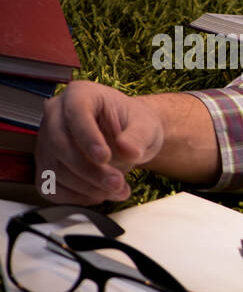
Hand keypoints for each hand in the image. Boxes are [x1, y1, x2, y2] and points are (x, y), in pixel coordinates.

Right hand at [35, 80, 164, 203]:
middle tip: (117, 183)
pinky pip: (50, 187)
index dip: (87, 136)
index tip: (105, 157)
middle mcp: (56, 114)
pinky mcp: (46, 165)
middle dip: (89, 170)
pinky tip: (100, 194)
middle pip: (60, 144)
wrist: (128, 137)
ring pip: (54, 168)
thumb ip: (138, 137)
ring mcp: (46, 141)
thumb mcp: (146, 126)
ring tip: (119, 190)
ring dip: (87, 186)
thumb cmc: (134, 125)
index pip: (75, 112)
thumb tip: (128, 150)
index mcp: (80, 94)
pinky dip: (75, 197)